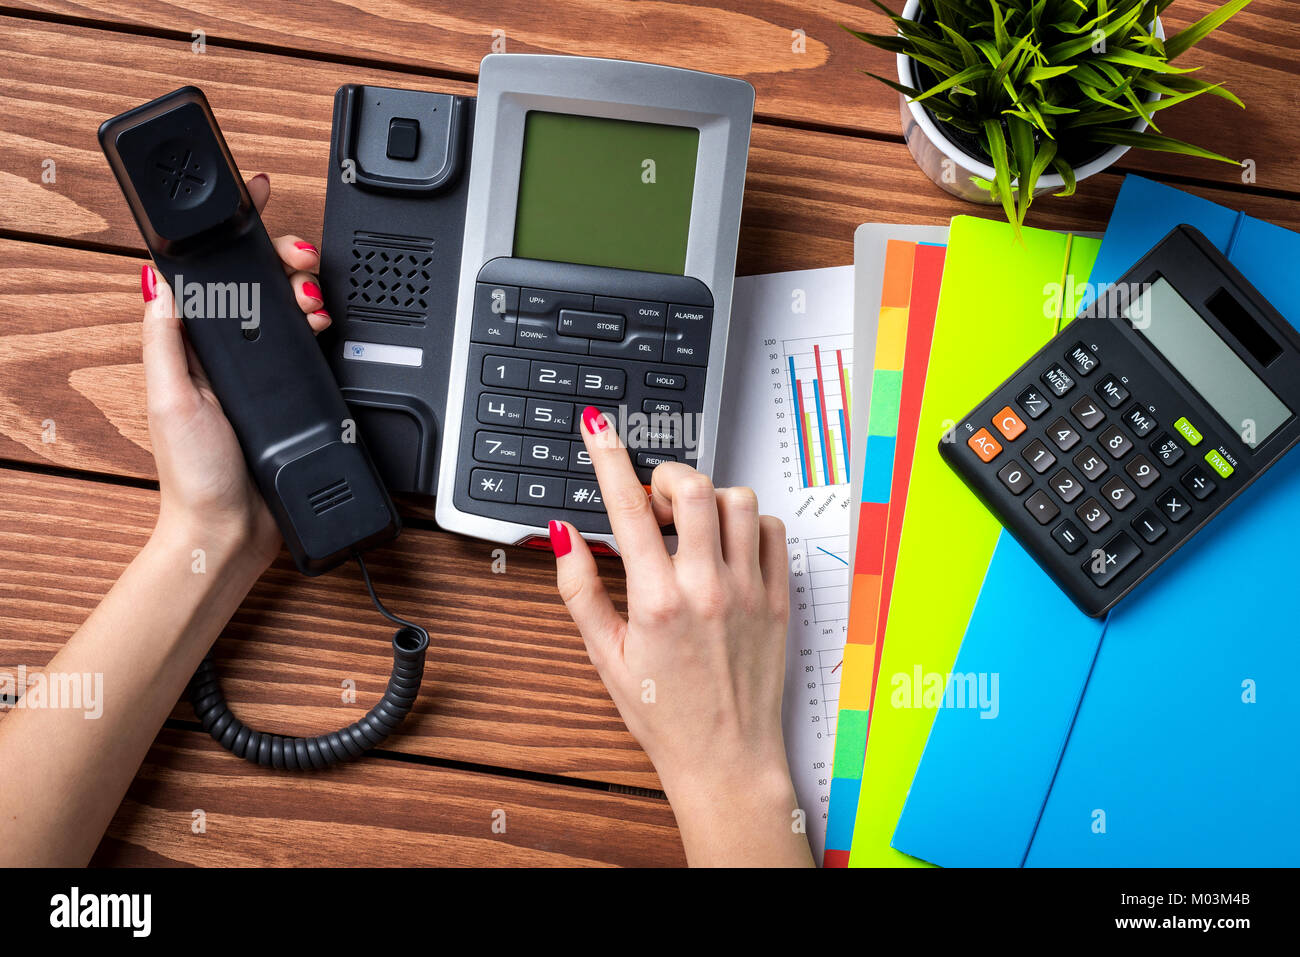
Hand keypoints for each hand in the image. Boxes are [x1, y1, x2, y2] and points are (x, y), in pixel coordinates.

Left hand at [140, 173, 330, 567]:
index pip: (208, 276)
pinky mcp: (292, 393)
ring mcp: (260, 374)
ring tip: (314, 298)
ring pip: (287, 310)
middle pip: (256, 284)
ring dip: (305, 291)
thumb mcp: (170, 400)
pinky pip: (310, 346)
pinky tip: (326, 326)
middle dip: (282, 258)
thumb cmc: (195, 476)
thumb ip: (166, 340)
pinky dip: (322, 327)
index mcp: (190, 348)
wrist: (234, 530)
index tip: (250, 199)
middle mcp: (225, 355)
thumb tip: (157, 280)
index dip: (230, 235)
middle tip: (300, 258)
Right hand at [550, 406, 812, 865]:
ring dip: (708, 498)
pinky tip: (726, 545)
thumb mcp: (605, 656)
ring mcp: (749, 591)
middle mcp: (707, 589)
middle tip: (652, 499)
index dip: (608, 457)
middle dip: (665, 476)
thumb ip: (579, 590)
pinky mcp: (779, 599)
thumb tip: (563, 534)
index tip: (598, 427)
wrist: (727, 761)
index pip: (627, 508)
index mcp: (657, 602)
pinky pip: (771, 531)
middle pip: (692, 488)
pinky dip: (747, 523)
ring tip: (689, 526)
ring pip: (737, 501)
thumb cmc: (665, 717)